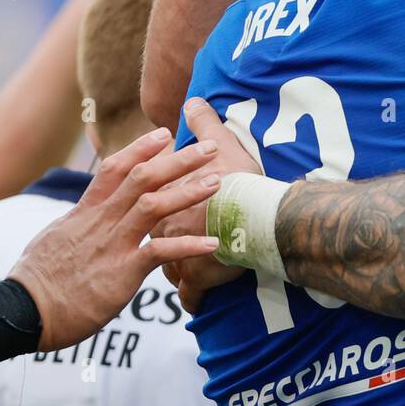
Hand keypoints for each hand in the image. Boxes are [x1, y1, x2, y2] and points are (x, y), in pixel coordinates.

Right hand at [8, 129, 221, 351]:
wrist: (21, 313)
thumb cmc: (36, 281)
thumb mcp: (54, 239)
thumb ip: (76, 223)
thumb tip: (82, 216)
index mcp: (84, 212)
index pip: (114, 169)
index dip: (141, 149)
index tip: (165, 134)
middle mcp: (100, 221)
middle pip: (142, 178)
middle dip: (178, 160)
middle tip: (208, 147)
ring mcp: (111, 244)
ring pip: (154, 206)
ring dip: (188, 192)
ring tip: (218, 182)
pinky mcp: (121, 272)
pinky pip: (160, 252)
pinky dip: (188, 246)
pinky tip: (212, 243)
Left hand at [152, 98, 260, 312]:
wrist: (257, 217)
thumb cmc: (239, 180)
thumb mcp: (222, 145)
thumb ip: (205, 124)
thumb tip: (193, 102)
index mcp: (161, 198)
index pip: (147, 206)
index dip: (152, 208)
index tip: (151, 213)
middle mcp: (162, 229)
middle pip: (150, 240)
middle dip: (150, 245)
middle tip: (151, 248)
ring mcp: (178, 256)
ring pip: (168, 268)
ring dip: (175, 271)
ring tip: (180, 273)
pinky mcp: (197, 279)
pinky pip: (191, 295)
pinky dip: (194, 298)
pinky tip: (194, 303)